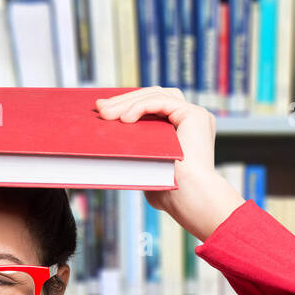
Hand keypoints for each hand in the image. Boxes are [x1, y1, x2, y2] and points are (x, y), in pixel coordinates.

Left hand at [94, 87, 244, 241]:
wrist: (189, 200)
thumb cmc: (170, 193)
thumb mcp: (146, 168)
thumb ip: (137, 154)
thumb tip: (109, 151)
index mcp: (182, 129)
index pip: (153, 106)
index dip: (129, 105)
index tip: (104, 111)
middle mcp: (191, 118)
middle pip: (153, 96)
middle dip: (124, 101)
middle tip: (99, 108)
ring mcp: (195, 114)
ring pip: (156, 95)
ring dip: (128, 102)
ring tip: (106, 115)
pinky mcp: (194, 114)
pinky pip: (161, 101)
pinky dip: (141, 107)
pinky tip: (124, 119)